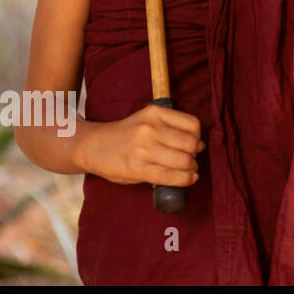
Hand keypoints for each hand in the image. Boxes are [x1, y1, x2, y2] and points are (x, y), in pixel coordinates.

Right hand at [77, 103, 203, 187]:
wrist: (93, 146)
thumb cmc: (126, 134)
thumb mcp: (147, 120)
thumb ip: (171, 128)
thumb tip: (200, 145)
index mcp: (155, 113)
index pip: (192, 125)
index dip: (198, 137)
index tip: (195, 144)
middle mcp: (149, 129)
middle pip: (190, 144)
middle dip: (195, 154)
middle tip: (191, 159)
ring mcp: (143, 149)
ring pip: (183, 160)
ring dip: (192, 168)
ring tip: (190, 170)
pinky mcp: (137, 169)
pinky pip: (169, 176)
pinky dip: (184, 180)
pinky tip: (189, 179)